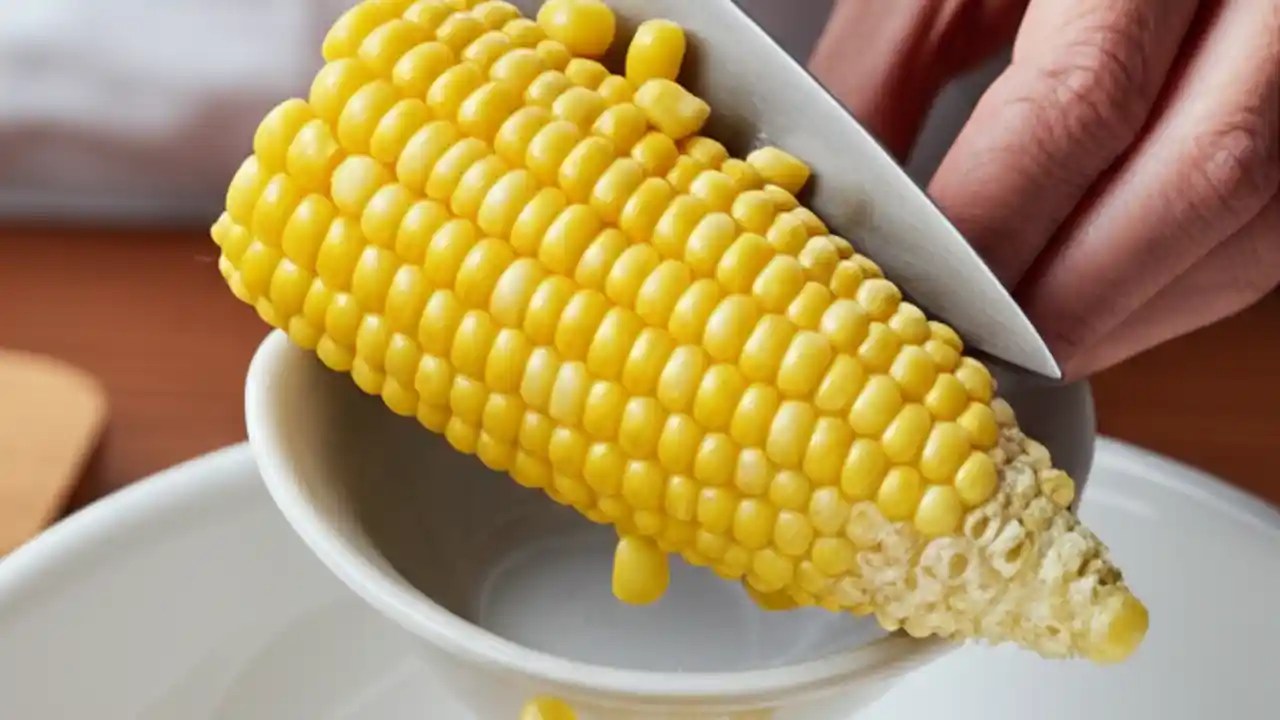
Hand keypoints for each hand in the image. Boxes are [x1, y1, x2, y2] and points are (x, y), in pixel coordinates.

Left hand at [809, 0, 1278, 378]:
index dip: (994, 220)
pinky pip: (1274, 236)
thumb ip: (889, 58)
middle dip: (1066, 297)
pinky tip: (1098, 309)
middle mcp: (1266, 4)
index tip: (915, 295)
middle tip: (963, 357)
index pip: (1082, 99)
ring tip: (1022, 353)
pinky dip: (1177, 291)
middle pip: (1197, 178)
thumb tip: (826, 187)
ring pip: (1254, 227)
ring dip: (1130, 313)